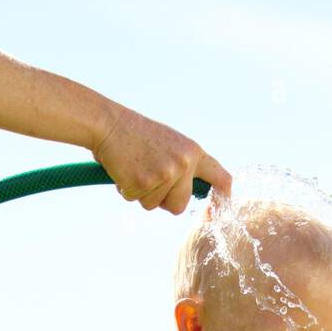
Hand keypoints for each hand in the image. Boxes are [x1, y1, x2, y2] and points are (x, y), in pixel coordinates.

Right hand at [92, 104, 231, 212]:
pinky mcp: (145, 183)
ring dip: (143, 194)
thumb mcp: (170, 145)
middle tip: (148, 177)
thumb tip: (192, 192)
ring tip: (135, 168)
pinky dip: (127, 191)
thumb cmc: (136, 136)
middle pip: (180, 206)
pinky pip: (137, 201)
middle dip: (163, 200)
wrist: (109, 124)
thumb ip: (184, 165)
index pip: (219, 177)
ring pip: (156, 205)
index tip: (219, 207)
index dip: (222, 196)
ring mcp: (165, 174)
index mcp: (193, 152)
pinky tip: (124, 170)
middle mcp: (184, 163)